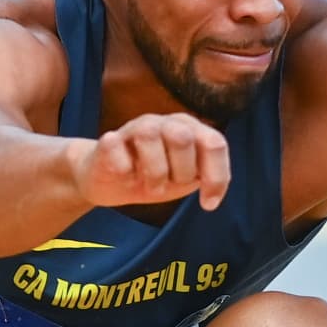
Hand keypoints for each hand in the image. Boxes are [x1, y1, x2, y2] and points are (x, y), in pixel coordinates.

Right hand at [70, 112, 230, 210]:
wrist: (111, 182)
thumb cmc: (155, 177)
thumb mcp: (186, 180)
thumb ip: (204, 178)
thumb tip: (212, 191)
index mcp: (190, 130)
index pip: (214, 143)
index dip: (216, 176)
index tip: (208, 204)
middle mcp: (165, 122)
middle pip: (182, 137)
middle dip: (182, 172)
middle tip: (172, 186)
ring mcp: (136, 127)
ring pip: (149, 136)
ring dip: (155, 172)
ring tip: (151, 186)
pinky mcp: (110, 140)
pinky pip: (117, 149)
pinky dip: (125, 171)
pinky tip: (126, 177)